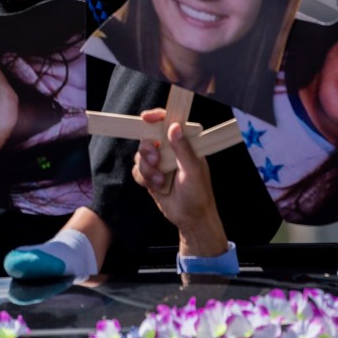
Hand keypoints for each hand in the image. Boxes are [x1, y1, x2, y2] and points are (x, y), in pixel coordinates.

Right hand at [132, 110, 229, 258]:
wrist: (191, 219)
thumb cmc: (199, 194)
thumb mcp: (193, 171)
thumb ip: (183, 149)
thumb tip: (175, 127)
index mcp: (184, 145)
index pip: (169, 124)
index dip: (157, 117)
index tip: (146, 118)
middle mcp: (170, 151)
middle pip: (148, 138)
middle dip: (148, 150)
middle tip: (155, 161)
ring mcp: (159, 164)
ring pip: (141, 156)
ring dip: (148, 169)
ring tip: (160, 182)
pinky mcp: (150, 177)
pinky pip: (138, 171)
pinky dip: (144, 178)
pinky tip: (156, 187)